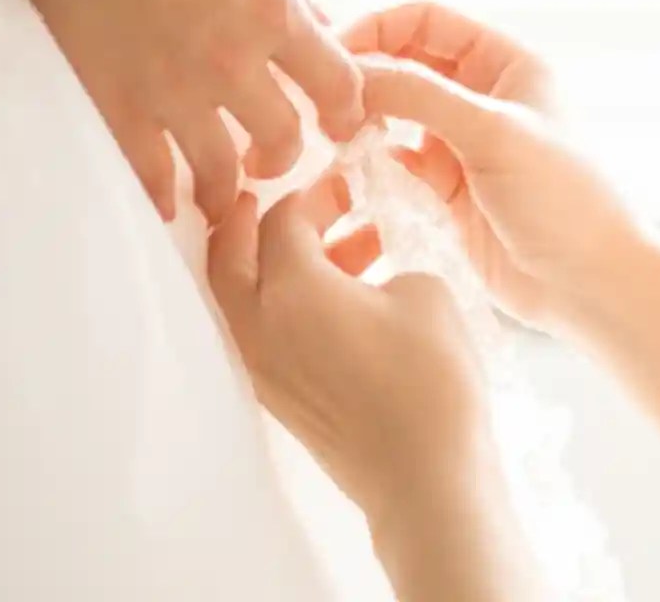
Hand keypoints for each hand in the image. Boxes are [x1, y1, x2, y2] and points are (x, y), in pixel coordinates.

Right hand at [0, 0, 363, 221]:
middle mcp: (231, 63)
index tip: (340, 125)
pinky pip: (151, 175)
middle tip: (271, 161)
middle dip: (284, 157)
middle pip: (284, 139)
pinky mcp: (122, 107)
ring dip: (229, 191)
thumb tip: (321, 25)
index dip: (347, 113)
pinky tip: (169, 205)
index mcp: (271, 14)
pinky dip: (164, 197)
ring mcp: (175, 93)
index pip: (338, 86)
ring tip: (223, 198)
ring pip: (221, 172)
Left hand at [207, 186, 549, 601]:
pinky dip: (288, 301)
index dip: (313, 193)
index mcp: (289, 288)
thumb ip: (386, 262)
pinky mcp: (278, 396)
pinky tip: (350, 295)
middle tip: (296, 199)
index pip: (279, 220)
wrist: (425, 477)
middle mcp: (259, 325)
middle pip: (230, 254)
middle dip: (257, 219)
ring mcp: (262, 365)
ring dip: (280, 261)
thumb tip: (373, 276)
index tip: (341, 182)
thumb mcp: (423, 293)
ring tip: (352, 245)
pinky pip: (265, 330)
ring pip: (245, 295)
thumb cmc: (429, 381)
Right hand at [340, 3, 643, 333]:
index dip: (377, 29)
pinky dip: (372, 166)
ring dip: (364, 122)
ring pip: (395, 116)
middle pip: (405, 65)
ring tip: (333, 138)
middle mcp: (482, 96)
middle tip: (323, 101)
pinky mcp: (447, 191)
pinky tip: (353, 175)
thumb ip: (422, 96)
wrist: (590, 285)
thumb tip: (353, 73)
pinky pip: (396, 165)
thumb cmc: (565, 200)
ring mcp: (463, 145)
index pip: (426, 20)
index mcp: (506, 63)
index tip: (333, 55)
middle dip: (364, 76)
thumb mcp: (494, 132)